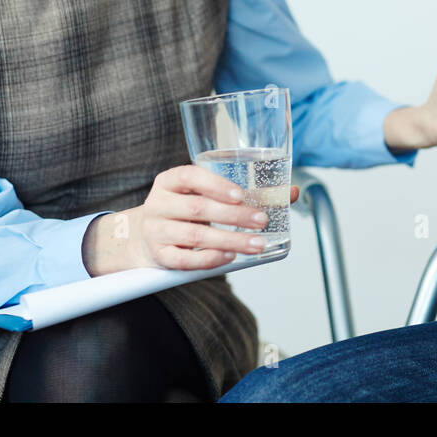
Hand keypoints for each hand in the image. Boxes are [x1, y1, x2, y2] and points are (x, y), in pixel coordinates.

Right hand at [83, 167, 300, 273]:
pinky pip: (184, 259)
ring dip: (230, 239)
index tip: (240, 194)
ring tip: (256, 243)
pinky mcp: (159, 255)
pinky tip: (230, 256)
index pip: (190, 176)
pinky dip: (209, 258)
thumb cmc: (185, 210)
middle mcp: (159, 204)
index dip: (215, 184)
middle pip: (198, 209)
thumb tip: (291, 192)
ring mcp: (156, 231)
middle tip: (262, 220)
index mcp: (170, 181)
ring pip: (195, 236)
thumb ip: (246, 192)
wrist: (145, 236)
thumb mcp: (205, 195)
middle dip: (234, 215)